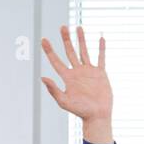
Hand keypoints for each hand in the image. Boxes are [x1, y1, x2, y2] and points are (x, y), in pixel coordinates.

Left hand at [41, 25, 113, 143]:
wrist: (97, 116)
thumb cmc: (80, 111)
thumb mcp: (64, 101)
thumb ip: (53, 89)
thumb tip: (42, 77)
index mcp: (67, 77)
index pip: (56, 60)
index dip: (49, 50)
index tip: (43, 39)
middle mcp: (77, 72)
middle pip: (70, 51)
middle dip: (66, 39)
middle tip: (63, 27)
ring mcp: (89, 72)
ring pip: (84, 51)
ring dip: (81, 40)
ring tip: (79, 27)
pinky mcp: (100, 74)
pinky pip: (101, 58)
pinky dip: (101, 48)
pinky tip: (100, 38)